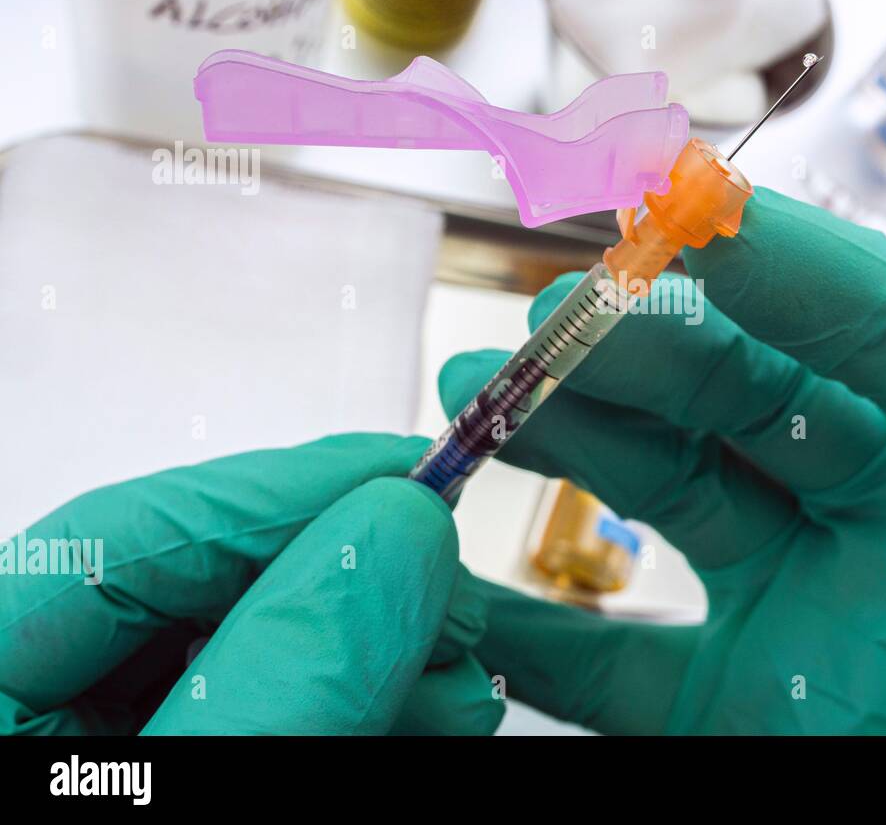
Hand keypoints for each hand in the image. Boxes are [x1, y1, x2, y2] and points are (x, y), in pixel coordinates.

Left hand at [0, 434, 501, 734]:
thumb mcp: (209, 794)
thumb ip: (286, 674)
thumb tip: (392, 527)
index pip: (118, 541)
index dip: (277, 494)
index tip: (409, 473)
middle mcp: (36, 709)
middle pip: (199, 591)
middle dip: (349, 579)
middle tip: (452, 588)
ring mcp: (114, 744)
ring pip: (258, 648)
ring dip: (378, 646)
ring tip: (462, 673)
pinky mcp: (190, 756)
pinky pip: (283, 704)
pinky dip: (363, 699)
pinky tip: (426, 708)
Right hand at [440, 188, 885, 734]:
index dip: (800, 262)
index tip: (705, 209)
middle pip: (753, 390)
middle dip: (651, 339)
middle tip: (565, 313)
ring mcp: (806, 603)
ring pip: (671, 490)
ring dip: (578, 442)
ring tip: (495, 398)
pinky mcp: (750, 704)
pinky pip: (624, 664)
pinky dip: (542, 634)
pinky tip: (478, 597)